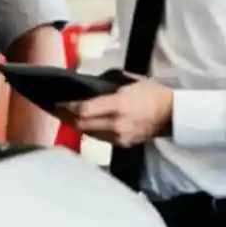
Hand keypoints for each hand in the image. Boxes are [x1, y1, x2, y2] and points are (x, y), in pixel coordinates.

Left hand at [54, 76, 173, 147]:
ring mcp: (119, 137)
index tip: (55, 101)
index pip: (84, 110)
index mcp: (117, 105)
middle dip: (65, 117)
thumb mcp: (128, 82)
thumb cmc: (150, 92)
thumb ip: (105, 86)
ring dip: (74, 124)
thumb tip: (84, 87)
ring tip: (63, 114)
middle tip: (53, 108)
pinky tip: (81, 123)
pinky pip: (99, 138)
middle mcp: (116, 124)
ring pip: (87, 133)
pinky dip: (88, 130)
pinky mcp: (122, 144)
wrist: (172, 114)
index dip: (66, 107)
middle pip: (81, 124)